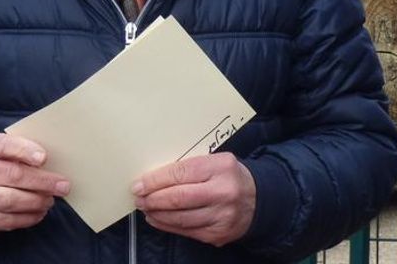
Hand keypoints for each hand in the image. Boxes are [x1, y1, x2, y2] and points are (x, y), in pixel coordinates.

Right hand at [0, 133, 69, 232]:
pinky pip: (8, 220)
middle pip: (14, 175)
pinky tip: (40, 211)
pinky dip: (28, 217)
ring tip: (50, 200)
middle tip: (63, 186)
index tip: (44, 158)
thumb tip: (52, 161)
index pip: (4, 146)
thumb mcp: (5, 149)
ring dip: (37, 201)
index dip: (25, 151)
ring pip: (12, 200)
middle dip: (43, 182)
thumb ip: (24, 150)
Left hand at [131, 153, 255, 246]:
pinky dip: (167, 225)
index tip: (138, 184)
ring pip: (181, 218)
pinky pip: (186, 231)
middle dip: (153, 198)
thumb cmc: (229, 176)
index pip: (181, 173)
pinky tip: (157, 219)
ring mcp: (222, 216)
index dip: (155, 180)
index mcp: (221, 167)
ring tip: (145, 208)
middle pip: (179, 198)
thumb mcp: (215, 161)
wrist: (259, 200)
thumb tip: (154, 177)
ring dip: (157, 214)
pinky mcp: (219, 234)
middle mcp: (224, 192)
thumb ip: (189, 167)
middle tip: (138, 197)